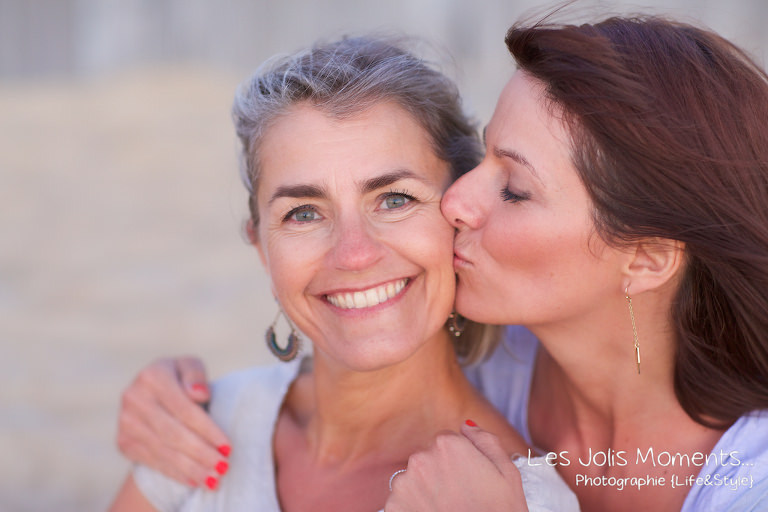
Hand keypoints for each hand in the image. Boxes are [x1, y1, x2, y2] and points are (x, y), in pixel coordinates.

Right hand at [116, 357, 230, 487]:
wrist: (149, 392)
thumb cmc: (180, 379)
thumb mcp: (190, 366)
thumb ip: (196, 375)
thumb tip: (199, 394)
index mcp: (152, 376)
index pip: (185, 409)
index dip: (207, 430)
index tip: (227, 446)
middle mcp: (134, 398)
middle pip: (173, 433)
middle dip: (201, 453)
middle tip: (224, 467)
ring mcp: (125, 422)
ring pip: (163, 451)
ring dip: (191, 468)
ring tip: (213, 479)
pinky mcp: (123, 442)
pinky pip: (153, 461)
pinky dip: (175, 473)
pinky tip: (194, 480)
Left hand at [385, 422, 528, 511]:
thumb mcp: (506, 472)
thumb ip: (485, 440)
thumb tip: (466, 426)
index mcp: (447, 444)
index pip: (445, 442)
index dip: (458, 462)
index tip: (467, 481)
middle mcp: (420, 458)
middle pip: (427, 459)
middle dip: (439, 474)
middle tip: (458, 497)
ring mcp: (404, 484)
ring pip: (413, 480)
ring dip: (424, 491)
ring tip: (446, 509)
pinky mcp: (393, 507)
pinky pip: (401, 501)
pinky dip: (413, 509)